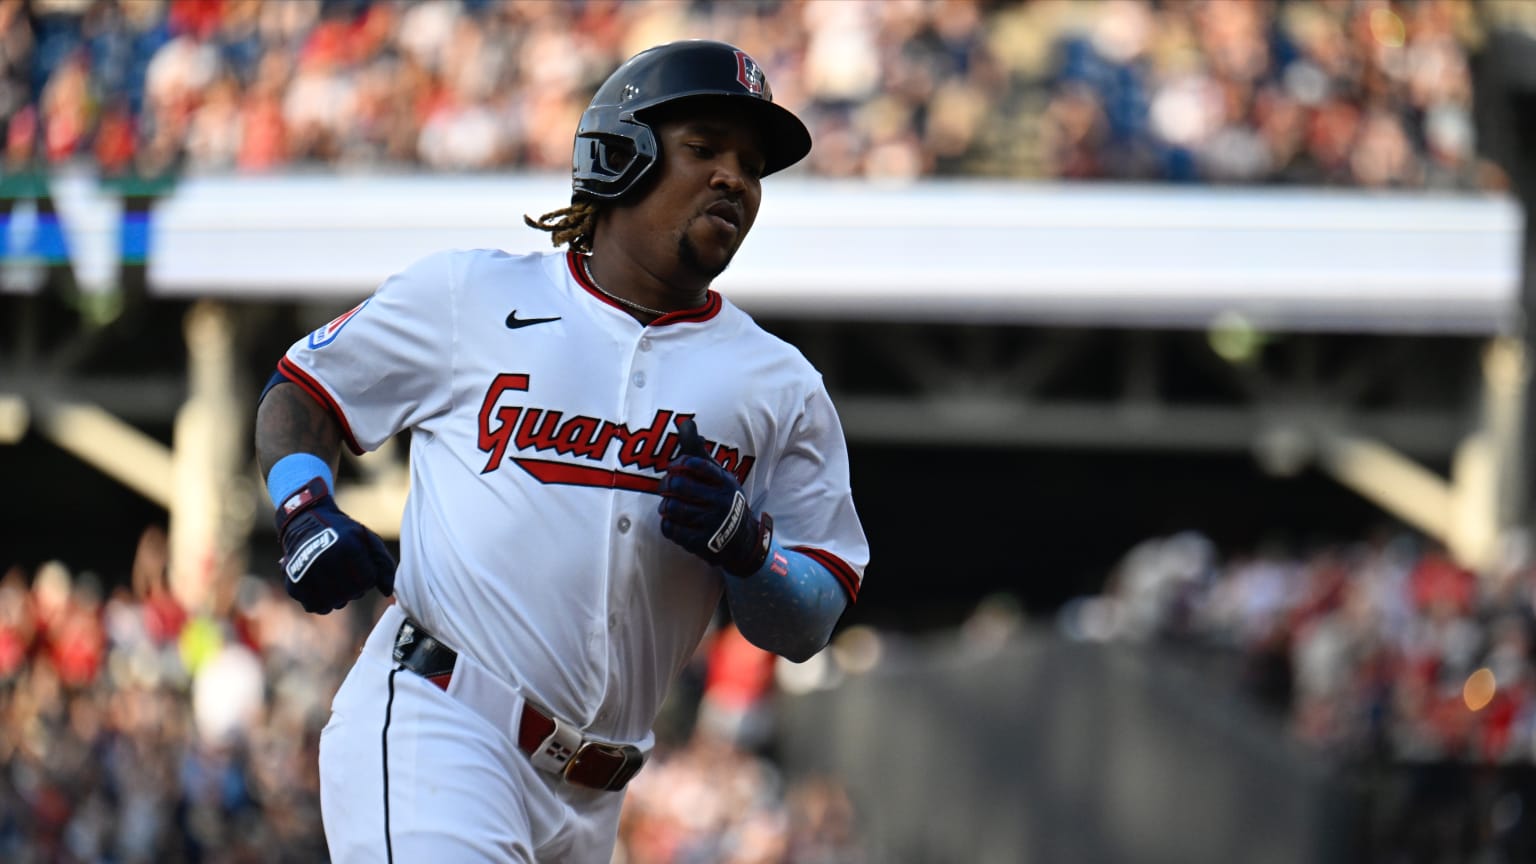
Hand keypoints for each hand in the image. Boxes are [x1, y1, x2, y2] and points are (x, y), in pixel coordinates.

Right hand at [275, 478, 395, 612]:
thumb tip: (388, 593)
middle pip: (352, 594)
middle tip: (348, 574)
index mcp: (347, 546)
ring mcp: (307, 572)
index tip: (361, 567)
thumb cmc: (344, 535)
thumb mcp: (369, 541)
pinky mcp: (293, 582)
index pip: (368, 580)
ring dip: (339, 598)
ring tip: (336, 582)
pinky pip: (314, 606)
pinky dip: (321, 602)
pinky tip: (322, 588)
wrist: (307, 522)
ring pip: (333, 603)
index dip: (368, 577)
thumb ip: (384, 565)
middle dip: (355, 588)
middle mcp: (325, 559)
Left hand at [658, 419, 771, 575]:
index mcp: (725, 482)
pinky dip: (667, 524)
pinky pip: (671, 529)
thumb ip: (699, 452)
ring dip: (665, 505)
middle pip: (679, 485)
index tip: (675, 467)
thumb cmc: (723, 500)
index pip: (696, 464)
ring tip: (668, 505)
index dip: (679, 463)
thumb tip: (685, 423)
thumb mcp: (718, 475)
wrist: (741, 540)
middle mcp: (721, 501)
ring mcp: (711, 523)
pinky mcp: (702, 542)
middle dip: (666, 484)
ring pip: (673, 507)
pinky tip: (672, 521)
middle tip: (665, 486)